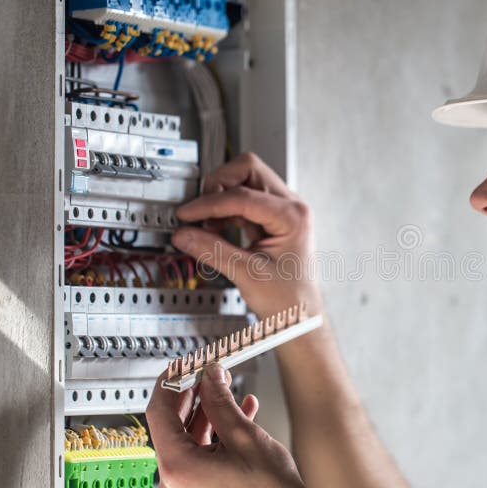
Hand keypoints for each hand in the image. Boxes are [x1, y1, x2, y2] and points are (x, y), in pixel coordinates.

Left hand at [146, 365, 335, 487]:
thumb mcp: (245, 436)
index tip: (183, 365)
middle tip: (210, 373)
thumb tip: (210, 377)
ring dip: (209, 411)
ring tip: (229, 390)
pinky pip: (200, 454)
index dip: (171, 382)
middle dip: (193, 395)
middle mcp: (174, 482)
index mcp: (177, 468)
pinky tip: (238, 414)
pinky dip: (216, 432)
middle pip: (173, 424)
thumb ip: (221, 401)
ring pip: (189, 438)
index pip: (159, 412)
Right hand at [171, 151, 322, 318]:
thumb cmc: (289, 300)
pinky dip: (226, 210)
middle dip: (218, 185)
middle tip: (199, 208)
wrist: (301, 317)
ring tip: (208, 224)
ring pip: (245, 180)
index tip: (187, 214)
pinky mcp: (272, 220)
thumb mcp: (247, 275)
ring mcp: (282, 211)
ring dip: (221, 197)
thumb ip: (213, 250)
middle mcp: (291, 207)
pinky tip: (217, 229)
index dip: (209, 203)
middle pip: (248, 170)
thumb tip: (185, 234)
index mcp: (292, 216)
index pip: (243, 196)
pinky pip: (245, 200)